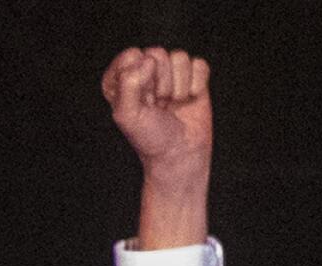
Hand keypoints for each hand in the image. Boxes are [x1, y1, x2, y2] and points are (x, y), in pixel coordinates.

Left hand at [101, 47, 211, 182]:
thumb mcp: (127, 114)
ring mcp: (171, 72)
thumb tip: (148, 60)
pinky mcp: (193, 76)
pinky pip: (199, 64)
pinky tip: (189, 99)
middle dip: (160, 83)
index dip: (139, 78)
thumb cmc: (150, 137)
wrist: (180, 155)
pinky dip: (197, 85)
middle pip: (157, 53)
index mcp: (123, 77)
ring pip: (179, 57)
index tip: (142, 101)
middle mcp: (146, 70)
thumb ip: (128, 82)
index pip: (131, 56)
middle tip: (158, 105)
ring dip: (178, 86)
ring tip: (172, 104)